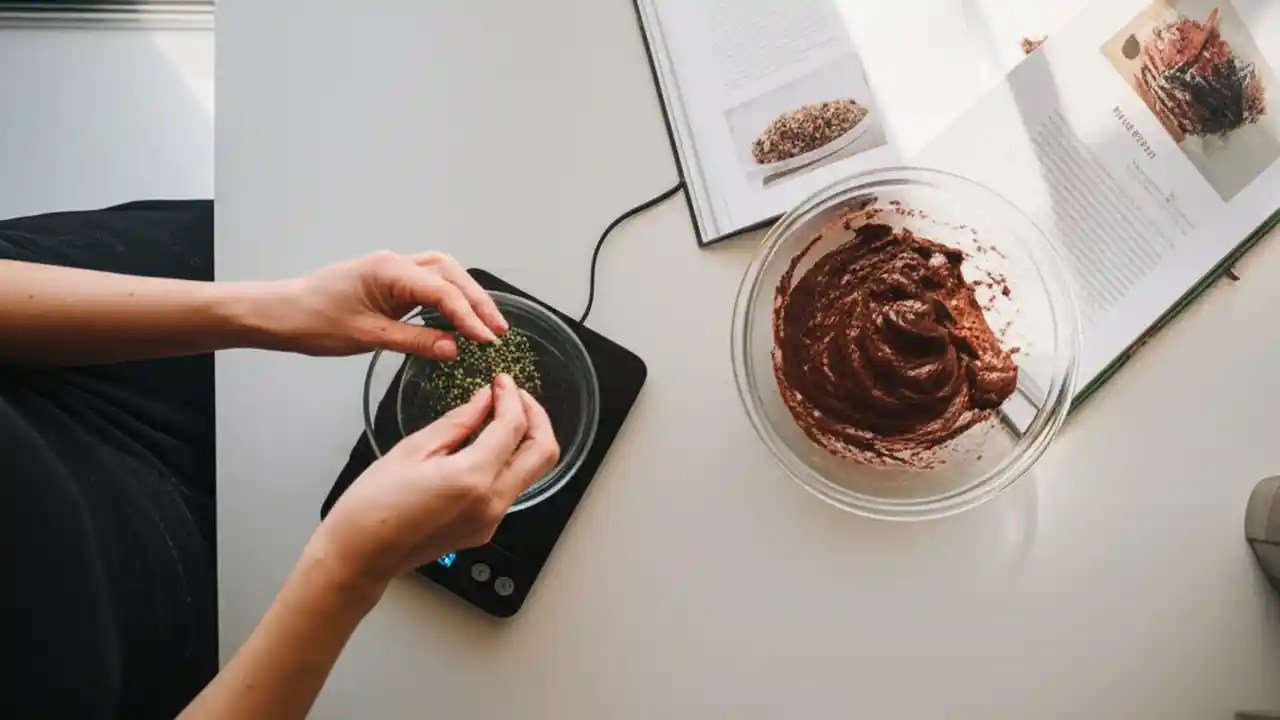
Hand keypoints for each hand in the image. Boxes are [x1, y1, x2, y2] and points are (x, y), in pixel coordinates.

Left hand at [255, 251, 506, 358]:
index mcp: (389, 271)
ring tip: (486, 322)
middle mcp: (395, 262)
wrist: (280, 313)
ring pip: (443, 273)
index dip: (469, 316)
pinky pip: (428, 281)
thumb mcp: (367, 337)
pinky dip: (449, 296)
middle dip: (477, 301)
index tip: (488, 340)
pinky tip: (458, 315)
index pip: (443, 291)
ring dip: (467, 295)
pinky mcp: (388, 279)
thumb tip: (455, 348)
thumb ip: (415, 341)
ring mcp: (392, 268)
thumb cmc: (313, 322)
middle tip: (498, 330)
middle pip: (451, 274)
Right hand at [309, 374, 558, 590]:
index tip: (501, 381)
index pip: (513, 427)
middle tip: (514, 396)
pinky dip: (510, 460)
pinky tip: (487, 445)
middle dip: (536, 416)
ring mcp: (492, 520)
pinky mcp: (486, 529)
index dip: (511, 397)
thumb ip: (457, 423)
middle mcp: (491, 503)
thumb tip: (483, 401)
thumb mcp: (413, 450)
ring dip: (526, 439)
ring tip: (500, 416)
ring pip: (533, 471)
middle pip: (543, 452)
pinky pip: (512, 487)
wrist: (360, 556)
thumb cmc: (372, 506)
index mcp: (472, 479)